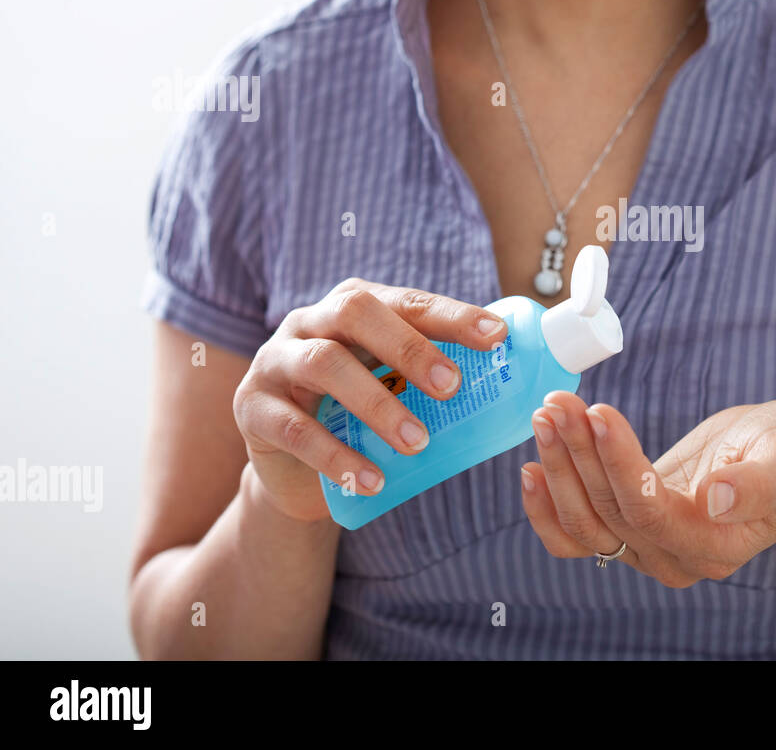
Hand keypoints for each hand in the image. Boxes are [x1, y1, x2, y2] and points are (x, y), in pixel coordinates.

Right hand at [232, 278, 506, 521]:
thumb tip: (516, 375)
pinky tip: (370, 480)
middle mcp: (312, 321)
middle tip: (452, 388)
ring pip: (324, 364)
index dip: (452, 315)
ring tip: (417, 443)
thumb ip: (436, 374)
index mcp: (355, 306)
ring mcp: (276, 360)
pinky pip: (293, 428)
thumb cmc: (358, 415)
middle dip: (409, 346)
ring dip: (377, 403)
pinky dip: (335, 456)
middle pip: (357, 312)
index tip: (496, 338)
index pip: (408, 300)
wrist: (294, 468)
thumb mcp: (394, 386)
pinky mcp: (252, 408)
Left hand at [520, 394, 775, 586]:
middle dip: (579, 453)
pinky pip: (577, 535)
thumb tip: (717, 500)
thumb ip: (758, 484)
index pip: (651, 511)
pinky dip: (548, 508)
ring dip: (560, 467)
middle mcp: (679, 558)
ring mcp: (651, 549)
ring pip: (587, 522)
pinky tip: (531, 469)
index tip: (600, 413)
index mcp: (719, 546)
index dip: (619, 464)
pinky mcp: (631, 530)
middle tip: (560, 401)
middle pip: (610, 512)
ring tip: (549, 413)